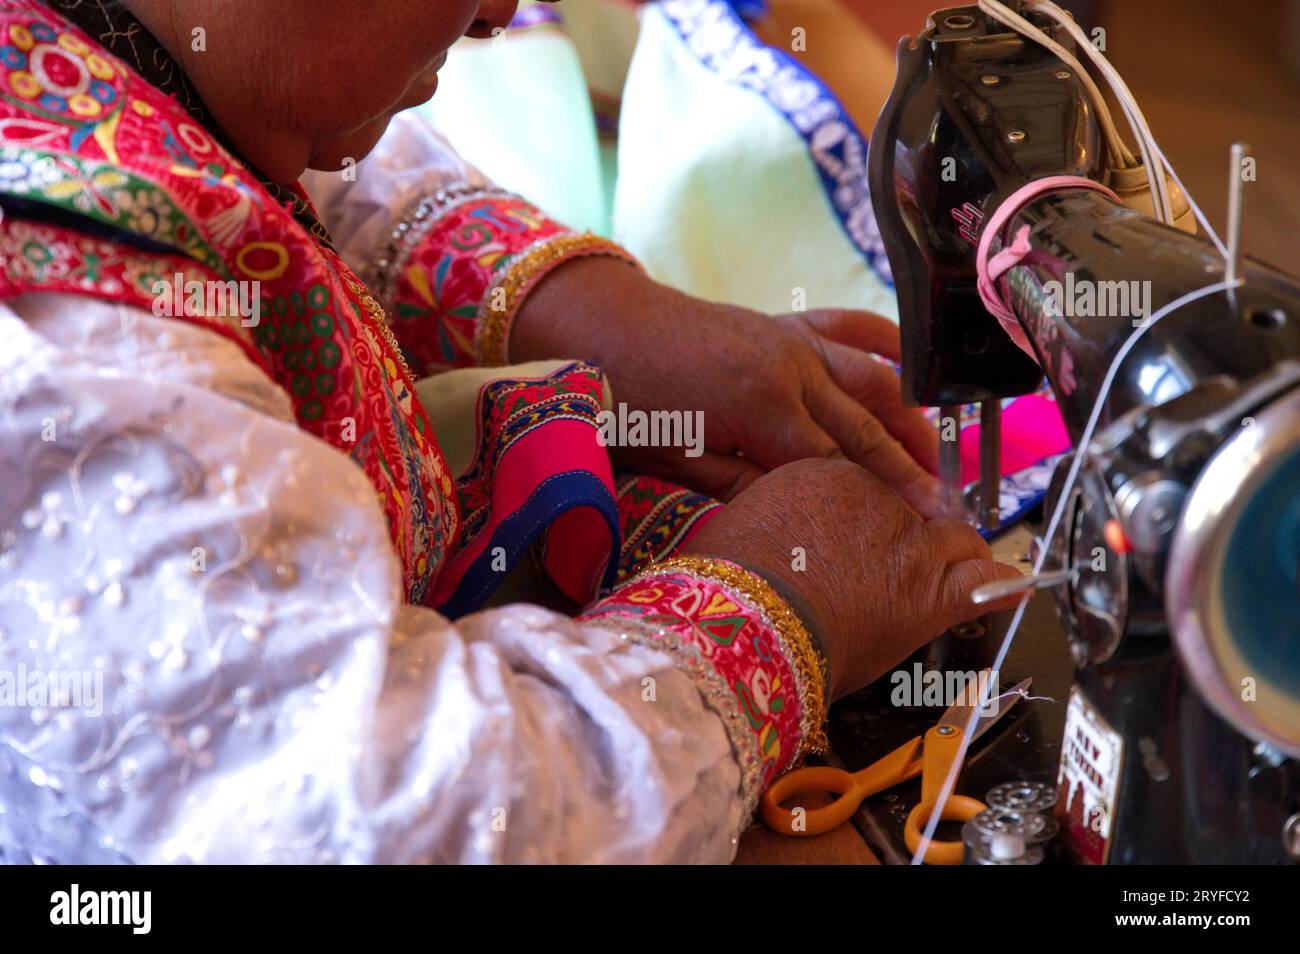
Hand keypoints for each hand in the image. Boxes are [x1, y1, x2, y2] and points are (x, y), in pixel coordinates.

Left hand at [511, 258, 942, 515]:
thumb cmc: (627, 400)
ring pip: (870, 378)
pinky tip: (910, 363)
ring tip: (940, 454)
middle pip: (865, 425)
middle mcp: (789, 367)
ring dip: (910, 416)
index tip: (922, 525)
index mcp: (761, 406)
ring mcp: (789, 339)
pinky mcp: (781, 324)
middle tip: (947, 504)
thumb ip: (744, 483)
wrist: (599, 327)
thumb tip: (800, 510)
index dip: (883, 496)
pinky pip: (846, 327)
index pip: (838, 461)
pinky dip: (884, 343)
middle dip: (909, 466)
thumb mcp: (677, 457)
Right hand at [681, 459, 1022, 699]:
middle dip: (914, 533)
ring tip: (958, 571)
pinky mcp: (928, 592)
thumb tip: (768, 528)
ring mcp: (907, 542)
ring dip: (956, 555)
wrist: (739, 623)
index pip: (869, 486)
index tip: (862, 539)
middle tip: (900, 563)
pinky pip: (983, 581)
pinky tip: (1016, 587)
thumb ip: (768, 516)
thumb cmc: (722, 586)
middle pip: (915, 506)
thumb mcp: (735, 527)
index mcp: (824, 473)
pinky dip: (1002, 585)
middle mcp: (873, 496)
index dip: (872, 518)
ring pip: (955, 537)